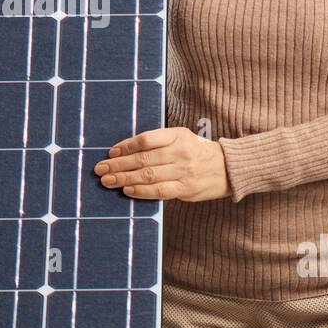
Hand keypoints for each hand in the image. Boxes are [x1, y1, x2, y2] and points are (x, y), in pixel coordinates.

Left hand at [94, 127, 231, 201]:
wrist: (228, 169)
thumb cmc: (197, 152)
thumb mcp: (181, 137)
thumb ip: (158, 142)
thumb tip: (125, 151)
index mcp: (177, 135)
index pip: (146, 140)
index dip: (125, 146)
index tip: (111, 153)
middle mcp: (180, 152)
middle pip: (142, 159)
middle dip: (118, 165)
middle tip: (100, 169)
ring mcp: (183, 171)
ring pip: (147, 175)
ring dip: (123, 178)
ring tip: (107, 181)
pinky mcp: (185, 189)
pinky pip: (158, 191)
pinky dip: (140, 191)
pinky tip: (127, 190)